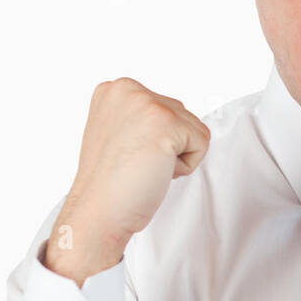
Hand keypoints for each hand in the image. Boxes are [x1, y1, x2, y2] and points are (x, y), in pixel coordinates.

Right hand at [45, 77, 210, 286]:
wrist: (98, 211)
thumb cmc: (110, 182)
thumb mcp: (119, 132)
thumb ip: (141, 117)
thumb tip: (174, 115)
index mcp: (115, 90)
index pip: (166, 108)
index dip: (156, 140)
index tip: (129, 154)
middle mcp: (127, 89)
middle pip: (183, 115)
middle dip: (168, 145)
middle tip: (136, 163)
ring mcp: (146, 103)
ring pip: (194, 128)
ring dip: (176, 155)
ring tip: (143, 166)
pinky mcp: (166, 122)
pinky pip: (202, 143)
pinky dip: (185, 165)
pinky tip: (154, 171)